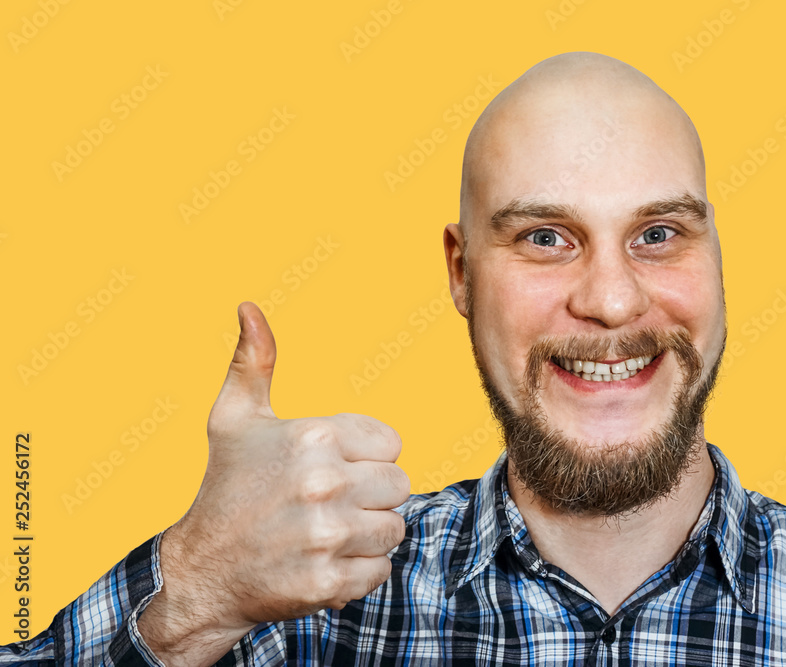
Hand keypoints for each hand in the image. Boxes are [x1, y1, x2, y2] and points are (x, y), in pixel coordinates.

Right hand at [138, 302, 409, 664]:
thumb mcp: (234, 419)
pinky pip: (380, 569)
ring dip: (366, 534)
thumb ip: (253, 362)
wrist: (200, 573)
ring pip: (394, 528)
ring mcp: (327, 535)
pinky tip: (321, 561)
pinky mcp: (329, 581)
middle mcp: (323, 483)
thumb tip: (248, 307)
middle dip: (370, 496)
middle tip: (327, 504)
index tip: (330, 470)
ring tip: (324, 532)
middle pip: (399, 485)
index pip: (392, 444)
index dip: (366, 458)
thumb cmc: (225, 489)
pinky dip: (358, 571)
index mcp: (313, 437)